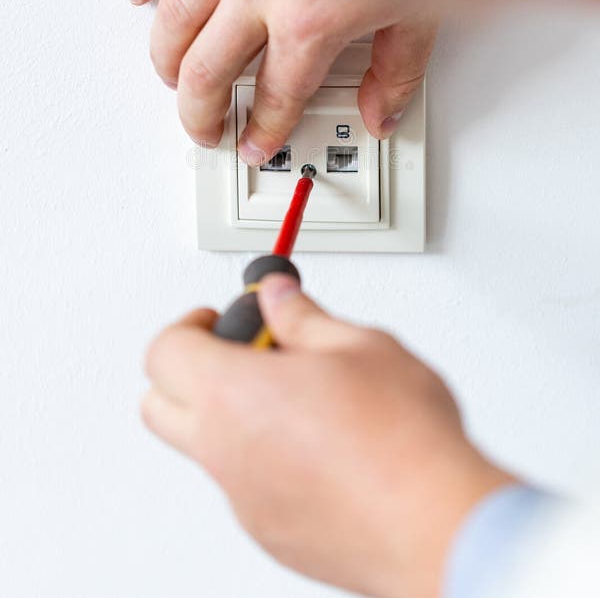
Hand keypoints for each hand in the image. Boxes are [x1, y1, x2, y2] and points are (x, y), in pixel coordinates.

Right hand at [127, 0, 437, 163]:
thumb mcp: (425, 8)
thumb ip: (396, 74)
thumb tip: (382, 114)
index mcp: (312, 21)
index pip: (276, 97)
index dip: (264, 130)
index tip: (257, 142)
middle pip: (208, 72)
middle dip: (201, 114)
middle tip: (206, 130)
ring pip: (176, 18)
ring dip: (169, 60)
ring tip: (174, 81)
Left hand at [142, 276, 512, 597]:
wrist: (439, 524)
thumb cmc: (402, 436)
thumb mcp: (357, 344)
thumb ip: (302, 315)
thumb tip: (276, 296)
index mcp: (231, 396)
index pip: (164, 351)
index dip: (188, 325)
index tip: (220, 318)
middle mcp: (224, 454)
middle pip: (160, 406)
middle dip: (188, 371)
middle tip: (242, 353)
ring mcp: (245, 501)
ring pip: (207, 448)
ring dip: (231, 415)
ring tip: (301, 397)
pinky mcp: (273, 535)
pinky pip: (246, 485)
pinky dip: (264, 457)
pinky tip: (323, 446)